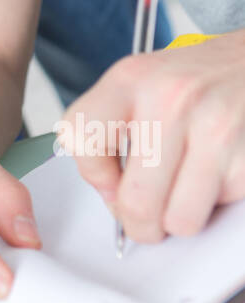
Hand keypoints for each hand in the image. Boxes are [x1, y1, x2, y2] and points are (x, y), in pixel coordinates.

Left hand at [60, 30, 244, 241]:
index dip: (94, 176)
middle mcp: (170, 99)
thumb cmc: (198, 78)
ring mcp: (213, 127)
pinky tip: (216, 170)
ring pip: (180, 219)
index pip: (81, 141)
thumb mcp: (144, 83)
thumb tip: (112, 198)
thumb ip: (115, 130)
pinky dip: (218, 198)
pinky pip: (221, 204)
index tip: (110, 183)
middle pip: (136, 201)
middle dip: (140, 224)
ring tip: (183, 193)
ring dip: (180, 218)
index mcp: (131, 79)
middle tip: (146, 219)